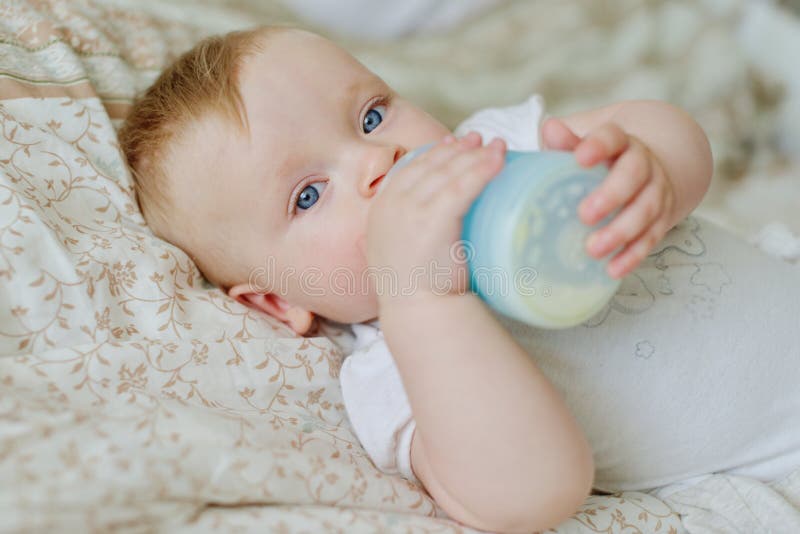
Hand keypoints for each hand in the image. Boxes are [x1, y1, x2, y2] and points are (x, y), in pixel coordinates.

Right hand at [366, 131, 505, 303]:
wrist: (417, 312)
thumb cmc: (416, 290)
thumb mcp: (400, 252)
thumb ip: (409, 228)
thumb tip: (435, 218)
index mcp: (381, 210)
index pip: (409, 170)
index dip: (433, 153)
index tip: (452, 142)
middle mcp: (392, 204)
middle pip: (429, 165)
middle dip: (457, 148)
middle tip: (480, 139)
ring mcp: (410, 210)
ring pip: (448, 172)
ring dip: (474, 155)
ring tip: (497, 146)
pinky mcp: (433, 218)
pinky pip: (462, 186)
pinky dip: (482, 170)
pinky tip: (498, 161)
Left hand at [542, 118, 675, 278]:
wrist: (649, 167)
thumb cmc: (600, 160)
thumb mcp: (583, 145)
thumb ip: (565, 141)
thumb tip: (550, 128)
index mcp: (620, 141)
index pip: (613, 137)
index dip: (599, 146)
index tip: (580, 157)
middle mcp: (644, 164)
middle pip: (635, 174)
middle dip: (612, 194)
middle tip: (584, 214)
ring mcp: (656, 192)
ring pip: (646, 209)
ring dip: (621, 231)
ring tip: (592, 249)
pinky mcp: (661, 220)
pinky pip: (651, 238)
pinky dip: (633, 255)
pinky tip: (613, 269)